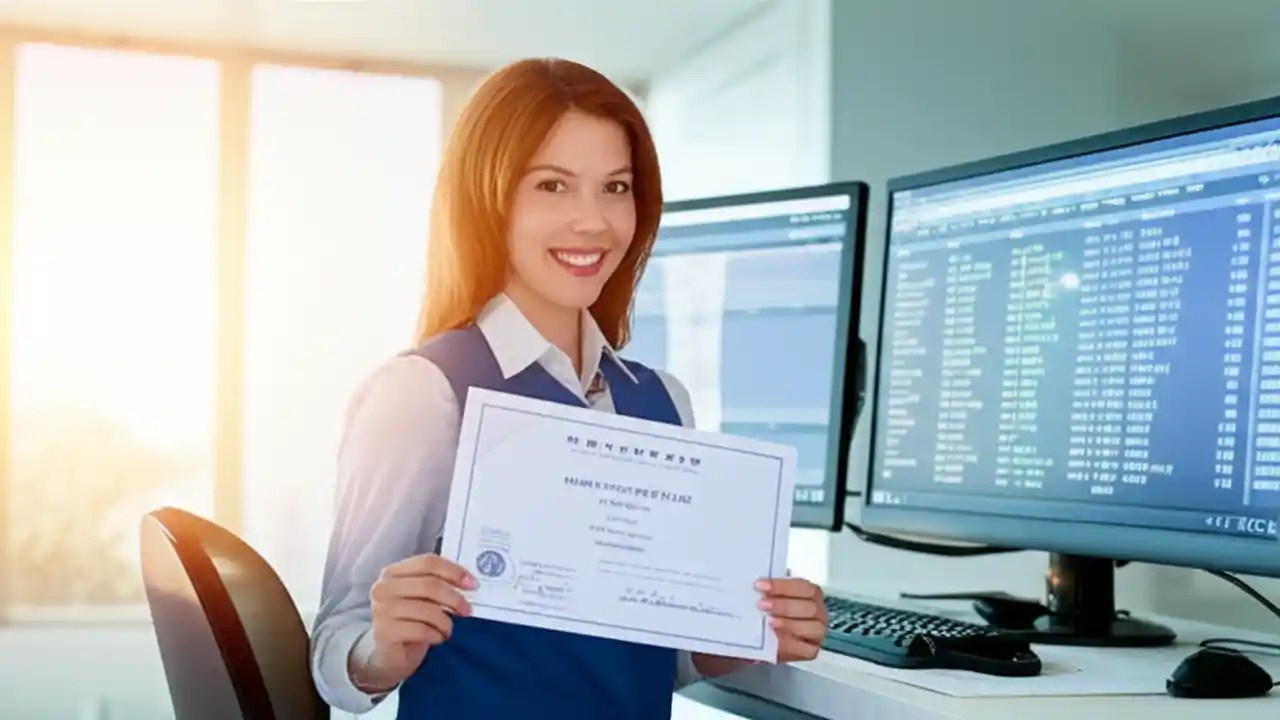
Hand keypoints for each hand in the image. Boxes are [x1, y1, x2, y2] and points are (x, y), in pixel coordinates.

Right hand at [354, 554, 476, 689]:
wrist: (389, 655)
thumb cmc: (409, 621)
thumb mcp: (421, 598)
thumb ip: (438, 584)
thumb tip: (469, 582)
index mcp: (393, 572)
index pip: (428, 562)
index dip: (453, 571)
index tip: (472, 584)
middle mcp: (383, 588)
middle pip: (429, 585)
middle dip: (454, 598)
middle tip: (467, 610)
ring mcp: (382, 610)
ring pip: (428, 610)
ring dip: (445, 622)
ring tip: (447, 629)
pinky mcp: (385, 632)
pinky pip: (422, 630)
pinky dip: (436, 635)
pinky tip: (436, 638)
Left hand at [756, 576, 827, 662]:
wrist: (764, 641)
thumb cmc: (770, 615)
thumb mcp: (770, 599)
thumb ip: (768, 593)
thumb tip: (758, 587)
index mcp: (812, 594)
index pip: (804, 587)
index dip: (783, 586)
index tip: (761, 585)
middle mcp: (818, 613)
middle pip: (810, 607)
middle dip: (784, 605)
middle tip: (762, 604)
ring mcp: (817, 633)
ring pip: (813, 627)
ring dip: (789, 624)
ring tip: (769, 622)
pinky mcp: (811, 651)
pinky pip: (806, 649)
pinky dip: (791, 643)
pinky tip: (776, 637)